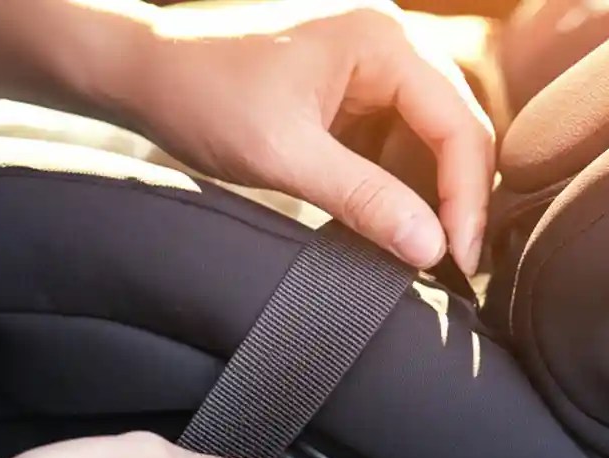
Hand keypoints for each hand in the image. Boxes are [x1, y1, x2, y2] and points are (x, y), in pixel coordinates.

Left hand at [119, 0, 495, 273]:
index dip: (467, 199)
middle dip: (457, 199)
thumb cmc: (202, 96)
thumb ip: (364, 200)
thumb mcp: (284, 155)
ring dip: (430, 194)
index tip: (457, 261)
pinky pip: (395, 140)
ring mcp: (371, 64)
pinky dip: (398, 184)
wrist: (142, 72)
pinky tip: (390, 222)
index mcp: (383, 40)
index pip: (457, 126)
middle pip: (456, 129)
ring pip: (430, 139)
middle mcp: (389, 41)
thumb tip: (431, 249)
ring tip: (424, 252)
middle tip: (453, 266)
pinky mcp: (351, 89)